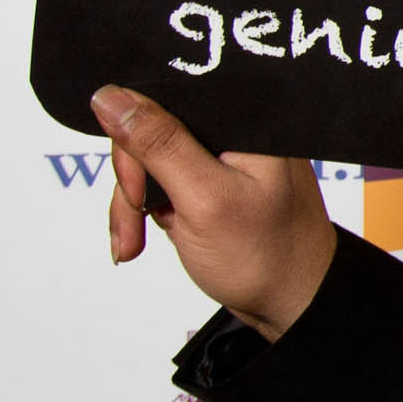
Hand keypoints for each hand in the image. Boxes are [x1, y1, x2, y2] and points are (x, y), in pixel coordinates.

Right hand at [94, 85, 337, 340]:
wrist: (292, 304)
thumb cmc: (267, 256)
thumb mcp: (204, 198)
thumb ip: (158, 144)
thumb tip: (110, 96)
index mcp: (247, 119)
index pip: (168, 96)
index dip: (135, 133)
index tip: (133, 181)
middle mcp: (235, 130)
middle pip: (150, 130)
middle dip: (132, 181)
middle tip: (137, 219)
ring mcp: (219, 157)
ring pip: (146, 160)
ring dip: (131, 204)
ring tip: (131, 243)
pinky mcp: (207, 180)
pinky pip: (157, 182)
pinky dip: (142, 212)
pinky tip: (139, 239)